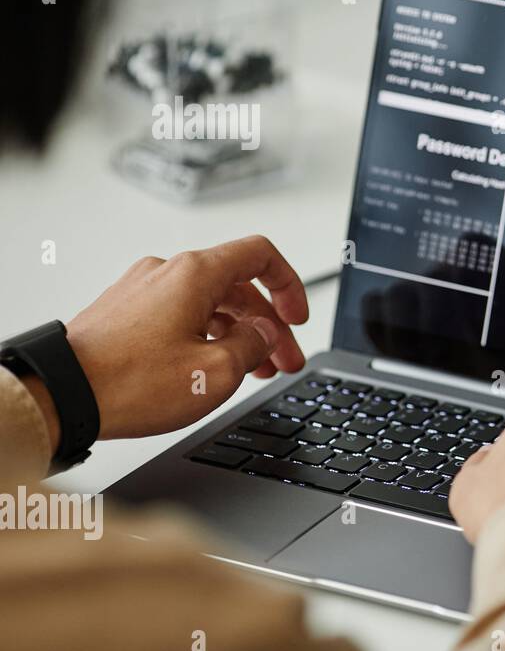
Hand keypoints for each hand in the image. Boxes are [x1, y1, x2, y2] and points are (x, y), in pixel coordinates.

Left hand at [60, 235, 308, 441]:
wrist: (61, 395)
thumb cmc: (130, 382)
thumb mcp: (217, 371)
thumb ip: (254, 345)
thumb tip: (263, 334)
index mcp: (195, 273)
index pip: (260, 255)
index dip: (289, 286)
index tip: (296, 318)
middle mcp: (167, 272)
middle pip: (236, 286)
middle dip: (267, 325)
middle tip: (284, 361)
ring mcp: (141, 290)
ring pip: (208, 303)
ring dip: (237, 333)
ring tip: (252, 371)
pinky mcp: (124, 312)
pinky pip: (179, 314)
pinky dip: (205, 335)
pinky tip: (210, 365)